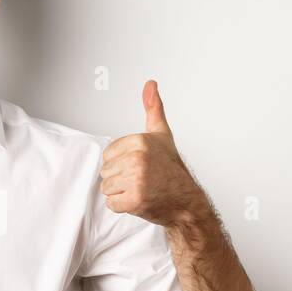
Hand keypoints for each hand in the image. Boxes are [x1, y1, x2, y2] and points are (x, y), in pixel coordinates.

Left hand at [100, 80, 207, 227]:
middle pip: (105, 171)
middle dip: (120, 178)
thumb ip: (153, 109)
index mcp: (140, 141)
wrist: (186, 201)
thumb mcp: (162, 135)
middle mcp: (137, 158)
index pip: (108, 154)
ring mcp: (135, 180)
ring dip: (121, 192)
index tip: (141, 165)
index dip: (121, 161)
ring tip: (141, 189)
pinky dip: (123, 206)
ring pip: (107, 188)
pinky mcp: (134, 200)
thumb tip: (150, 83)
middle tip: (142, 179)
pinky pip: (112, 204)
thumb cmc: (172, 169)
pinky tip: (140, 200)